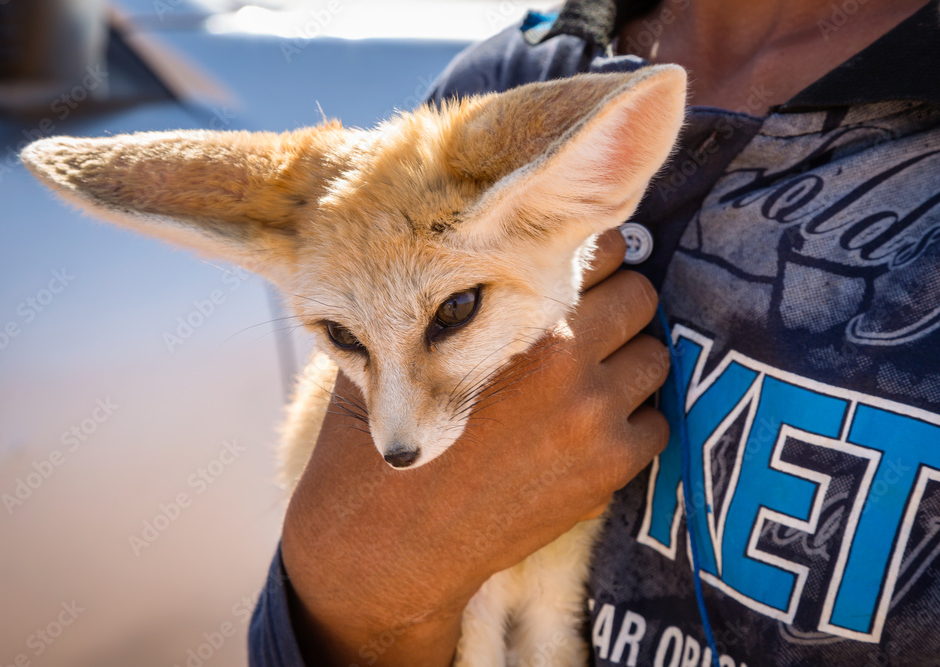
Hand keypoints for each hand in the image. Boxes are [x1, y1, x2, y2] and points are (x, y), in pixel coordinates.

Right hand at [280, 229, 669, 666]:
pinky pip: (656, 421)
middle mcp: (569, 360)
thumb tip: (487, 260)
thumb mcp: (406, 352)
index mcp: (519, 319)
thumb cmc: (385, 437)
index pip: (602, 250)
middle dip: (618, 304)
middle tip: (589, 323)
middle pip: (642, 297)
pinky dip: (631, 421)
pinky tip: (587, 429)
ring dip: (628, 361)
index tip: (579, 271)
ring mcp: (595, 417)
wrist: (389, 540)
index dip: (591, 257)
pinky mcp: (608, 470)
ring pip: (655, 356)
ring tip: (587, 377)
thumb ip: (459, 304)